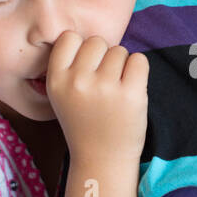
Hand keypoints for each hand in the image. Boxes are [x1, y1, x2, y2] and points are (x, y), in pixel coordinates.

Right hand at [45, 30, 147, 160]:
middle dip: (104, 57)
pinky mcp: (130, 94)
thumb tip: (90, 36)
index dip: (81, 49)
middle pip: (97, 41)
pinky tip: (131, 90)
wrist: (102, 160)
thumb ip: (69, 66)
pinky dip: (139, 71)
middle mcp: (77, 81)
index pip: (69, 37)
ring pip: (119, 51)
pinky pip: (139, 60)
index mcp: (56, 80)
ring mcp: (104, 87)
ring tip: (115, 91)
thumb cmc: (84, 123)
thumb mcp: (62, 95)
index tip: (86, 68)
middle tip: (104, 83)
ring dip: (122, 66)